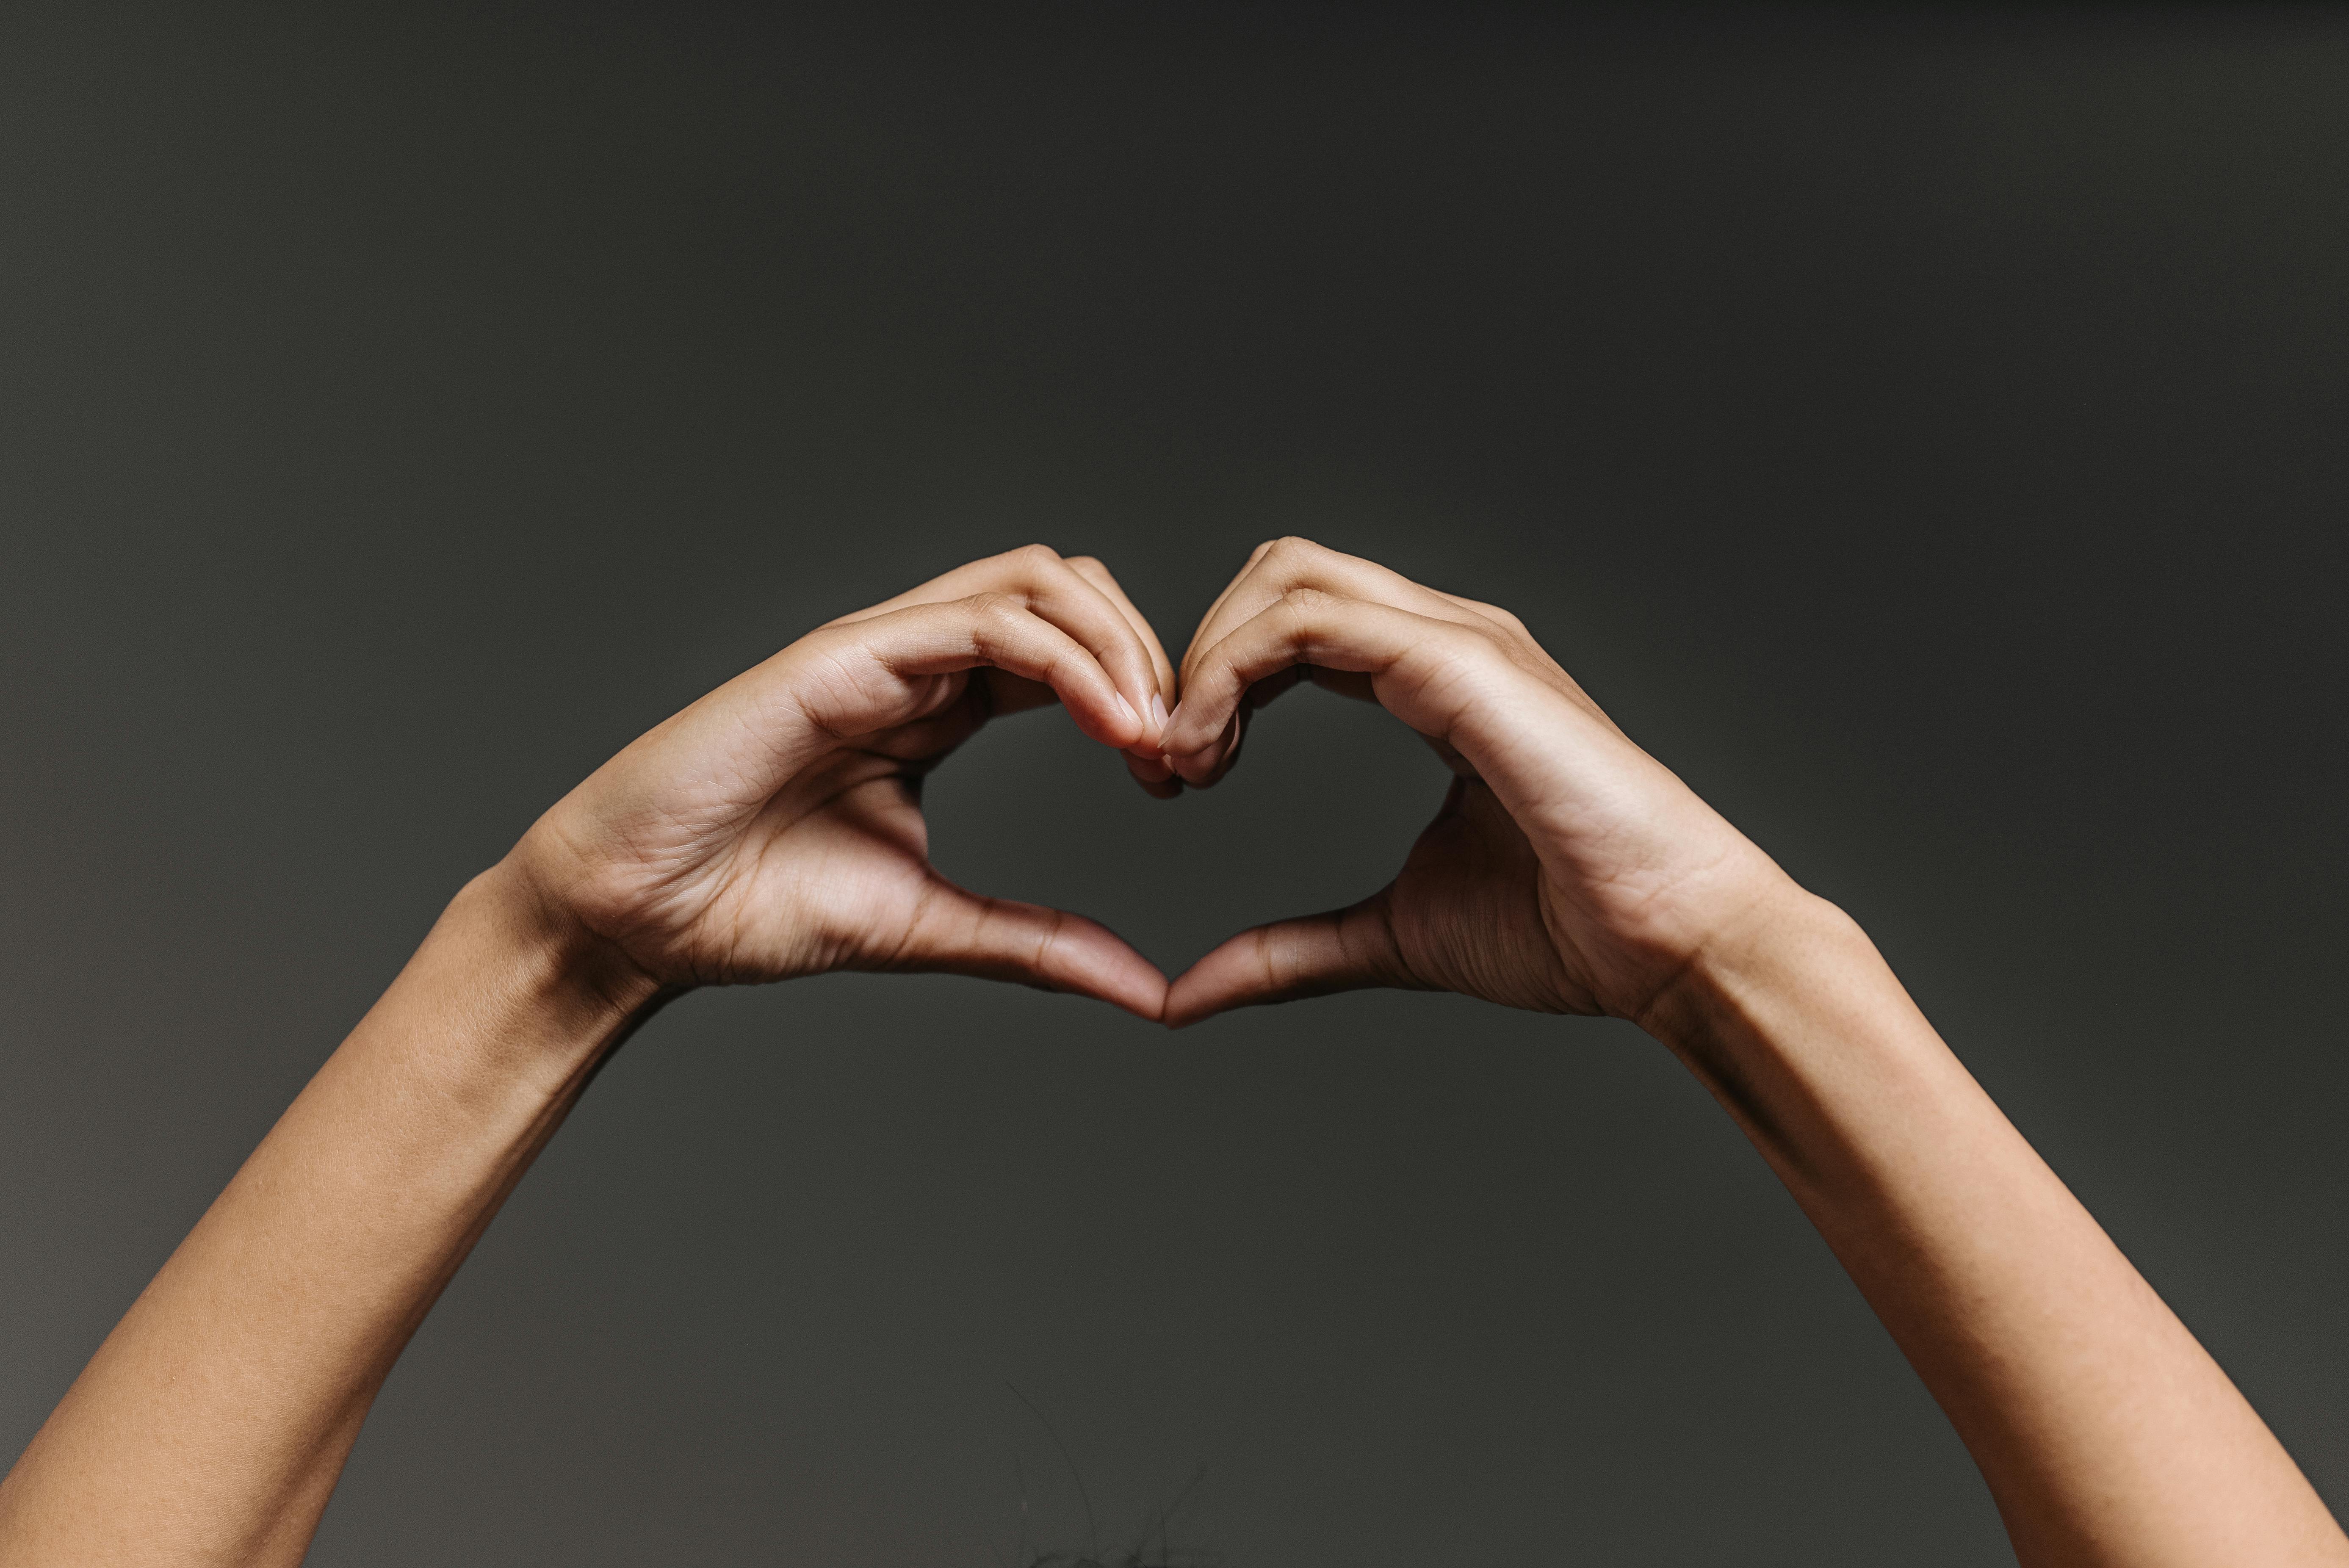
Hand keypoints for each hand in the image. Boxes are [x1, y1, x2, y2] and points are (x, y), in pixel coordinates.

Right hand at [507, 546, 1177, 1016]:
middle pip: (1070, 590)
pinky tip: (1112, 724)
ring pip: (1035, 580)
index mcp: (936, 707)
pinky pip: (978, 620)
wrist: (632, 919)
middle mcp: (914, 662)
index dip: (1143, 696)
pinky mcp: (840, 655)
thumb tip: (1149, 989)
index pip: (1070, 653)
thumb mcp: (933, 927)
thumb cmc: (754, 908)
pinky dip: (1064, 659)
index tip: (1183, 777)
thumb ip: (1039, 944)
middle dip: (1149, 653)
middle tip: (1186, 751)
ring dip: (1119, 643)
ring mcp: (877, 648)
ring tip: (1155, 734)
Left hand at [1158, 538, 1794, 1026]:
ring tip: (1185, 760)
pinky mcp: (1462, 664)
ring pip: (1286, 575)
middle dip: (1198, 653)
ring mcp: (1460, 640)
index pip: (1294, 622)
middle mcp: (1446, 639)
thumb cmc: (1569, 931)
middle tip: (1166, 764)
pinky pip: (1310, 620)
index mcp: (1434, 681)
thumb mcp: (1391, 935)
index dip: (1216, 683)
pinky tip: (1214, 751)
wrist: (1670, 944)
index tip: (1175, 776)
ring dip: (1207, 659)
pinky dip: (1234, 673)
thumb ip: (1289, 953)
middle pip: (1278, 573)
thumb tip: (1186, 993)